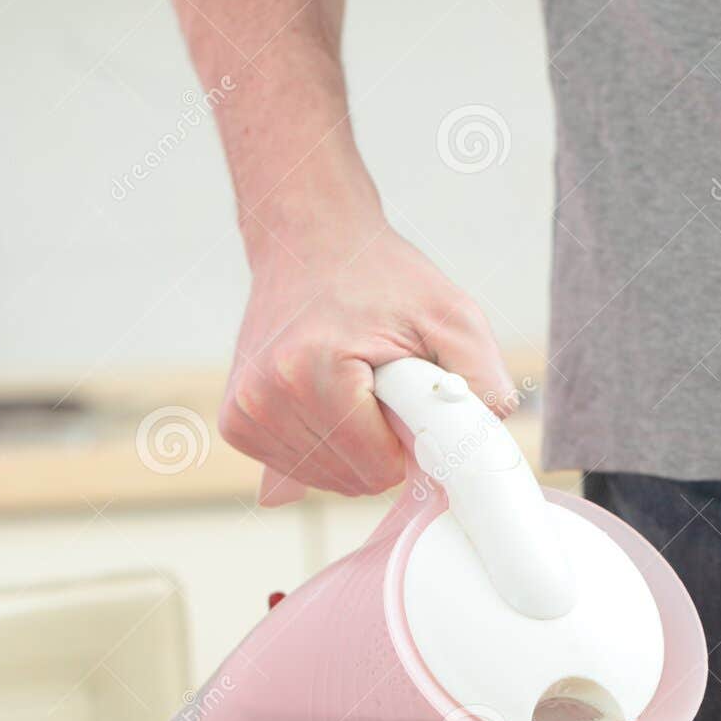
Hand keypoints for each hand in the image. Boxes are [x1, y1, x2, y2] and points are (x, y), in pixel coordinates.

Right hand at [220, 223, 516, 502]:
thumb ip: (483, 380)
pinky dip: (326, 448)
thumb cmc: (382, 276)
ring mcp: (244, 411)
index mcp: (312, 371)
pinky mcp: (236, 421)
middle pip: (353, 480)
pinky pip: (298, 469)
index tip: (407, 395)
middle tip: (381, 387)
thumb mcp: (452, 315)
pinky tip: (329, 402)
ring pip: (326, 480)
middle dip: (381, 445)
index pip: (379, 467)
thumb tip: (483, 445)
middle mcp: (265, 396)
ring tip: (353, 387)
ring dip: (353, 448)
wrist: (312, 239)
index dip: (409, 440)